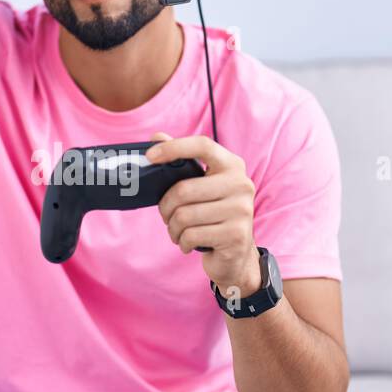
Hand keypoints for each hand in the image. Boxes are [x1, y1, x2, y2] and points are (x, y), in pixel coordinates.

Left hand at [147, 132, 261, 296]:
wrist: (236, 254)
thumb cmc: (212, 214)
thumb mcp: (201, 186)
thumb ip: (182, 161)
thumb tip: (156, 136)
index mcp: (232, 165)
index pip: (202, 146)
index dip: (174, 148)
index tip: (149, 157)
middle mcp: (241, 184)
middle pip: (184, 189)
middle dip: (165, 207)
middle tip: (165, 215)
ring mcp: (242, 210)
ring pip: (184, 216)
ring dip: (173, 228)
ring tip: (177, 232)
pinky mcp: (236, 235)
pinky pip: (192, 235)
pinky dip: (182, 242)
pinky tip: (188, 243)